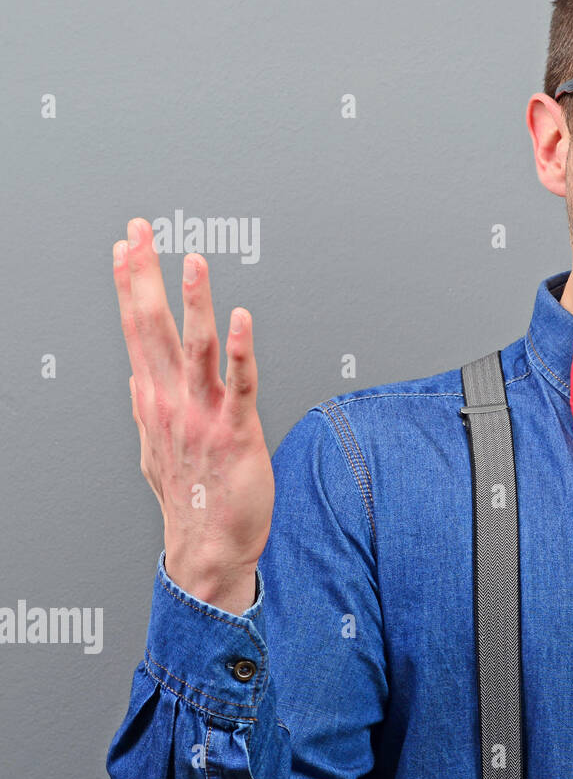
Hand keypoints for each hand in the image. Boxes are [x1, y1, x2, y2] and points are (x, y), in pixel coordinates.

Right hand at [113, 218, 273, 612]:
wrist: (208, 547)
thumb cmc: (190, 499)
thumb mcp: (156, 449)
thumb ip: (148, 408)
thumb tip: (137, 377)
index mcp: (154, 400)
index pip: (137, 330)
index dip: (129, 285)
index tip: (125, 246)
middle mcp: (172, 402)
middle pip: (152, 327)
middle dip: (144, 276)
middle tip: (140, 231)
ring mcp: (202, 415)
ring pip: (195, 347)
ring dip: (194, 302)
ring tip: (191, 260)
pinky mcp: (237, 431)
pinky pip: (240, 383)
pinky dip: (239, 349)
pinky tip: (240, 318)